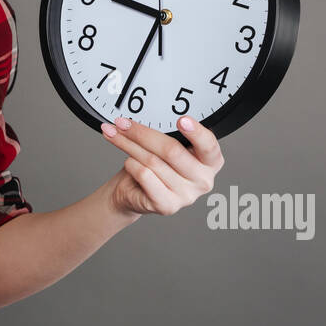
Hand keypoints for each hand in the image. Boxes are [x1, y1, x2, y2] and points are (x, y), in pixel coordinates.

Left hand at [100, 114, 224, 217]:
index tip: (182, 120)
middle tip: (122, 122)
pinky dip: (131, 164)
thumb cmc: (154, 165)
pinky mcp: (167, 205)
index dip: (196, 132)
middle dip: (142, 133)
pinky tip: (128, 161)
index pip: (209, 145)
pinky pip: (144, 175)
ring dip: (128, 145)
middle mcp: (203, 180)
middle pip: (172, 150)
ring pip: (152, 161)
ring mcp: (186, 196)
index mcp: (210, 162)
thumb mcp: (166, 146)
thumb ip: (168, 136)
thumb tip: (145, 121)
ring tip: (115, 135)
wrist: (134, 192)